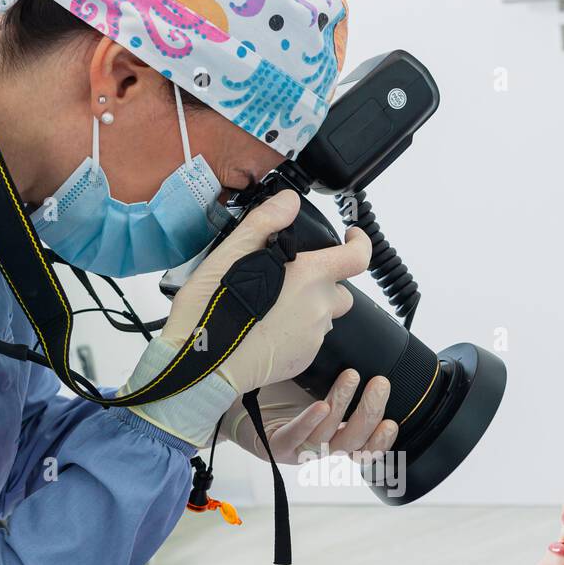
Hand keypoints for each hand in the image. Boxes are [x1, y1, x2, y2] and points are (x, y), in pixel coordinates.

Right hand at [160, 190, 371, 394]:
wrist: (204, 362)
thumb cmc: (214, 307)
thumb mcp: (233, 251)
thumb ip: (267, 220)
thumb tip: (289, 202)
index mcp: (310, 276)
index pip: (358, 257)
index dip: (359, 242)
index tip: (349, 238)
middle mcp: (319, 307)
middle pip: (340, 291)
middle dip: (322, 283)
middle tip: (290, 281)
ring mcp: (313, 337)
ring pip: (324, 316)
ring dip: (308, 308)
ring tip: (272, 308)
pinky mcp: (303, 360)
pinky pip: (310, 340)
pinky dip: (296, 333)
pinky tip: (268, 329)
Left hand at [223, 371, 397, 463]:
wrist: (234, 395)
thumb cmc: (275, 387)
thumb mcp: (313, 374)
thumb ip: (336, 360)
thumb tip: (351, 320)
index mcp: (333, 432)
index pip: (364, 445)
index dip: (382, 440)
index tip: (394, 421)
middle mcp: (319, 443)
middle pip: (354, 441)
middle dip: (371, 411)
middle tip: (380, 383)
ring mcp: (298, 448)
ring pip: (329, 437)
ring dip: (344, 406)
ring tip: (351, 378)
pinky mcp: (276, 447)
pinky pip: (296, 439)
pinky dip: (309, 422)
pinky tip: (320, 406)